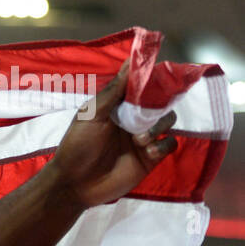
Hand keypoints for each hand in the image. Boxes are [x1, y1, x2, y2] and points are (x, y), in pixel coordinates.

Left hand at [49, 60, 177, 208]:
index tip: (161, 72)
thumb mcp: (92, 114)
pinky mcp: (150, 158)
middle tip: (150, 110)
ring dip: (159, 126)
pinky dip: (162, 145)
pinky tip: (147, 151)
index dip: (151, 80)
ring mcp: (143, 138)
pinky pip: (169, 145)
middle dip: (160, 103)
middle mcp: (132, 120)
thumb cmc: (78, 145)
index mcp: (117, 107)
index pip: (141, 87)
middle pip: (160, 102)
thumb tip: (130, 62)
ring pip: (167, 121)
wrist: (75, 183)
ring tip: (139, 139)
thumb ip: (113, 90)